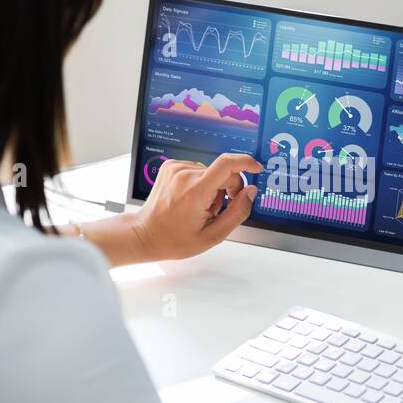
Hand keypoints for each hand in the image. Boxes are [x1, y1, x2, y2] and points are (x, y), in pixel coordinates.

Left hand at [128, 153, 261, 261]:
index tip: (257, 168)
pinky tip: (191, 199)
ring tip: (200, 208)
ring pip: (211, 172)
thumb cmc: (175, 239)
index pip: (227, 165)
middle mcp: (185, 175)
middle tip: (218, 210)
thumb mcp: (212, 236)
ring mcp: (176, 168)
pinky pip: (198, 170)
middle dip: (228, 188)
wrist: (145, 234)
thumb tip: (251, 192)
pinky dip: (201, 183)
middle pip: (223, 171)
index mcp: (195, 192)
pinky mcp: (171, 166)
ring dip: (213, 188)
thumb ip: (237, 213)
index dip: (247, 163)